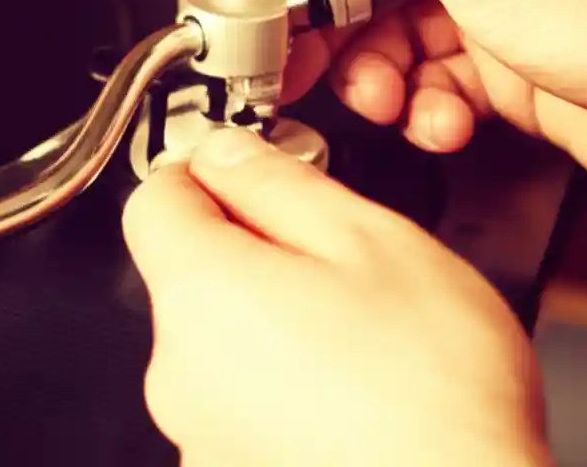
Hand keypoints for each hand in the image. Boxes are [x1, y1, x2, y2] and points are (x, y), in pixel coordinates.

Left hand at [123, 128, 551, 466]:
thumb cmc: (431, 396)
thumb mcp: (371, 243)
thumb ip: (280, 184)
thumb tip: (228, 154)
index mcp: (201, 291)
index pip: (155, 200)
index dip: (204, 175)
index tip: (248, 176)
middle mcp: (176, 368)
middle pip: (190, 276)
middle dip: (251, 257)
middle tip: (337, 268)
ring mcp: (194, 431)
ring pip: (219, 344)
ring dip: (270, 328)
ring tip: (357, 346)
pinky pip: (236, 407)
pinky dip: (278, 393)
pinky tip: (346, 400)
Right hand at [281, 0, 586, 200]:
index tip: (286, 30)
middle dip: (348, 45)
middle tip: (322, 79)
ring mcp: (504, 15)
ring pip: (403, 52)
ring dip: (388, 87)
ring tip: (396, 106)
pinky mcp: (517, 75)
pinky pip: (441, 92)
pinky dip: (430, 114)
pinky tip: (446, 125)